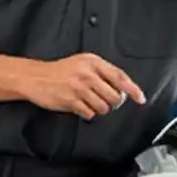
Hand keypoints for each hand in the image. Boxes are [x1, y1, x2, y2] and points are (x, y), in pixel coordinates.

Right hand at [25, 53, 146, 119]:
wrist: (35, 77)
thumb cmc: (60, 71)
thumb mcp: (83, 63)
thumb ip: (102, 72)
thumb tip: (123, 87)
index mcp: (93, 62)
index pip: (120, 76)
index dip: (133, 89)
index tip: (140, 98)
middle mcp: (88, 74)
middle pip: (115, 96)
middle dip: (113, 102)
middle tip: (104, 99)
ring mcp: (79, 88)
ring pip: (104, 107)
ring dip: (99, 108)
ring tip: (88, 101)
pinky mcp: (71, 101)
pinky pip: (90, 114)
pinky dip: (87, 113)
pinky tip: (79, 105)